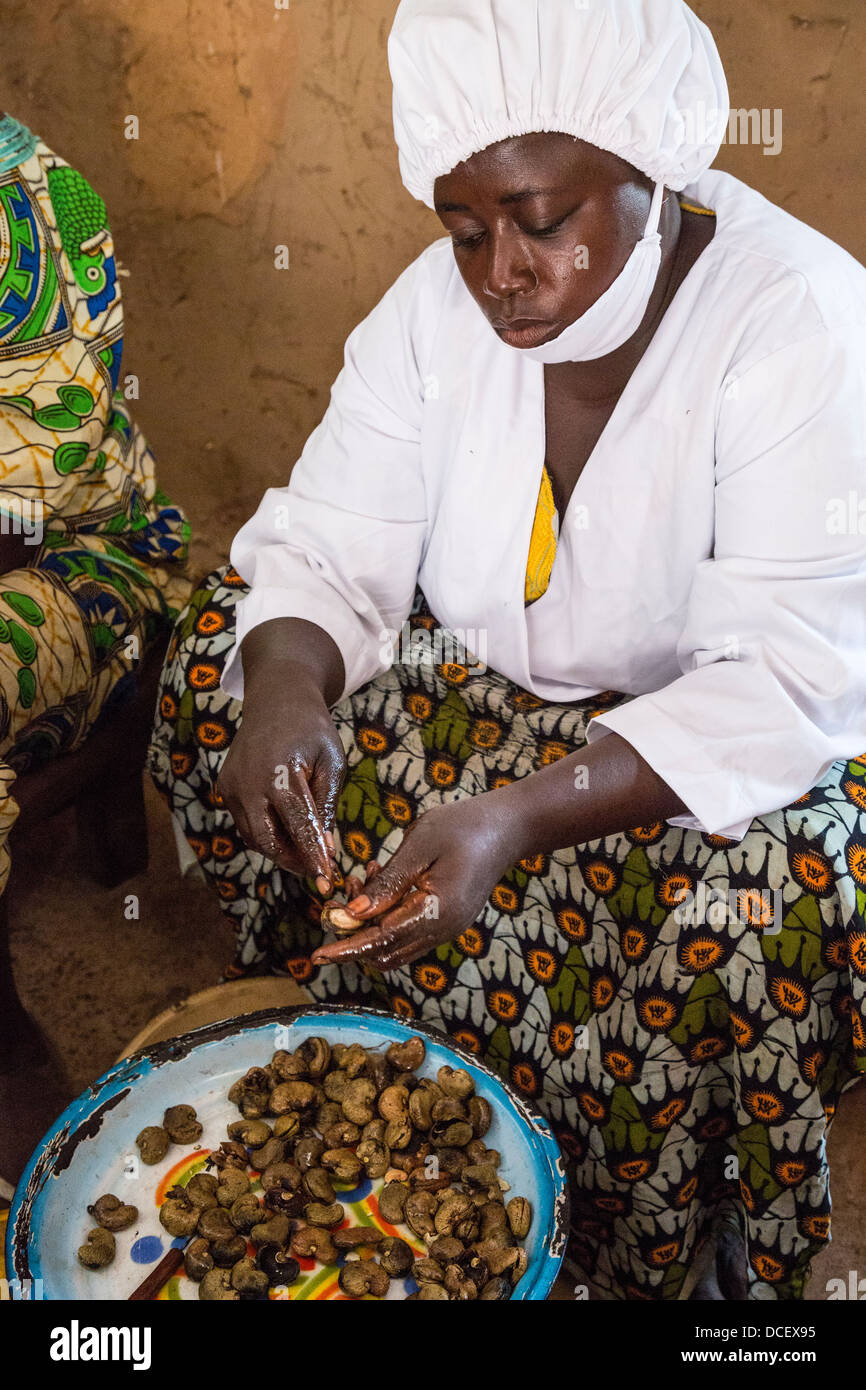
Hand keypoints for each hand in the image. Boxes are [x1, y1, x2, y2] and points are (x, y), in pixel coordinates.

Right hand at [216, 676, 344, 893]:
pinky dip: (265, 832)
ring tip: (305, 852)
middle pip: (266, 840)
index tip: (327, 880)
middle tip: (316, 871)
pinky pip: (245, 821)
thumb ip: (326, 805)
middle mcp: (248, 782)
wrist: (276, 699)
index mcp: (279, 773)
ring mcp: (232, 785)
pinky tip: (286, 832)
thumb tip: (326, 847)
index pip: (298, 826)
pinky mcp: (225, 786)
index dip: (313, 856)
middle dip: (291, 861)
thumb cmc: (312, 730)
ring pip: (253, 836)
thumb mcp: (332, 762)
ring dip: (278, 849)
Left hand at [311, 794, 520, 970]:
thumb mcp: (419, 846)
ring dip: (369, 924)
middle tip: (339, 893)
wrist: (507, 828)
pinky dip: (386, 918)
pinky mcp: (447, 922)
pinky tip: (382, 883)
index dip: (346, 948)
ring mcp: (446, 929)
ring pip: (394, 946)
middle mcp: (442, 930)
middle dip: (353, 932)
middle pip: (384, 952)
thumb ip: (388, 883)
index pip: (381, 941)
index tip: (318, 955)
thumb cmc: (463, 827)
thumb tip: (352, 914)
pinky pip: (408, 933)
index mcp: (436, 913)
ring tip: (362, 879)